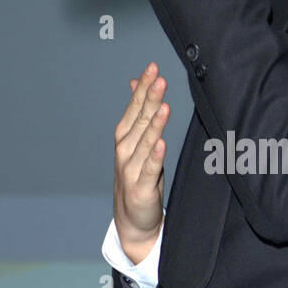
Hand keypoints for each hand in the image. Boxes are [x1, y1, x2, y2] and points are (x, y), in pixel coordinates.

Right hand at [113, 62, 168, 263]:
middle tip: (159, 79)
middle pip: (139, 120)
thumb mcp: (138, 141)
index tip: (152, 68)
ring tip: (163, 106)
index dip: (143, 88)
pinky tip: (161, 143)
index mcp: (124, 137)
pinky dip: (155, 156)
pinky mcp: (140, 188)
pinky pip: (150, 169)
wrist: (133, 220)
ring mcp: (131, 170)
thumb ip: (138, 112)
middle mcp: (125, 151)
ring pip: (145, 142)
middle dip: (149, 99)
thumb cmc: (138, 177)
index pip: (134, 107)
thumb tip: (136, 82)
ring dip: (154, 124)